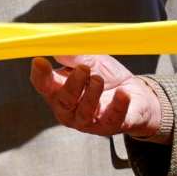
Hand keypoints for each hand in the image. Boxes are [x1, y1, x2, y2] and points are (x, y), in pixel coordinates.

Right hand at [28, 54, 167, 142]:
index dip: (40, 74)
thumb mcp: (92, 61)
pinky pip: (111, 119)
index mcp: (59, 91)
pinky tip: (123, 93)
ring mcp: (88, 121)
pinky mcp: (109, 126)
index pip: (43, 85)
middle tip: (83, 68)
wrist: (136, 94)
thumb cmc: (107, 77)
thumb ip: (76, 56)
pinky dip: (117, 105)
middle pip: (64, 100)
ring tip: (99, 78)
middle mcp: (68, 109)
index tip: (40, 60)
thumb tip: (59, 49)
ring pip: (84, 111)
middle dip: (72, 84)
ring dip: (92, 93)